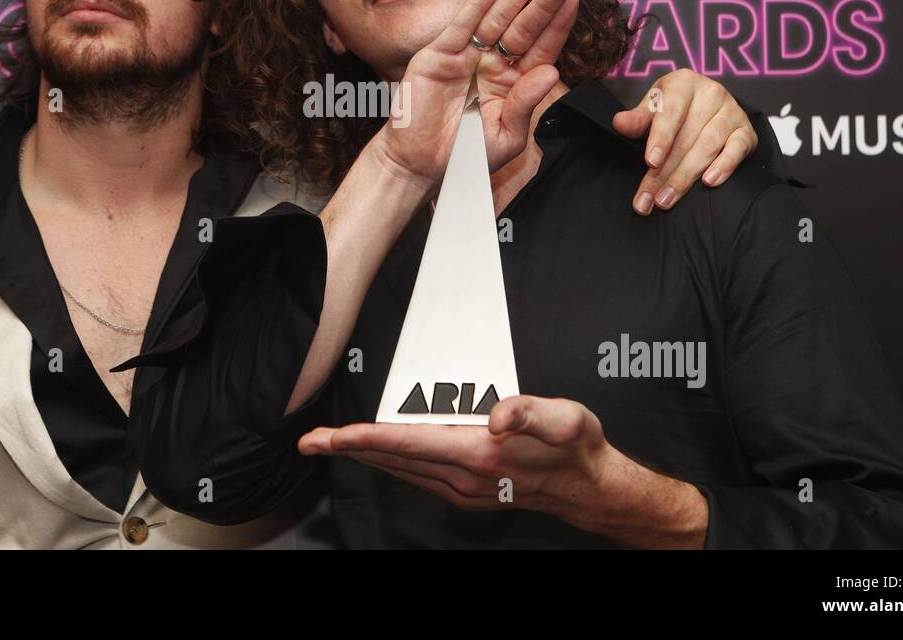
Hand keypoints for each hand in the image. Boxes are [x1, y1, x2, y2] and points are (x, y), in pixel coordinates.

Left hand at [299, 395, 707, 547]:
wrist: (592, 489)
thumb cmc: (577, 448)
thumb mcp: (565, 418)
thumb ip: (529, 412)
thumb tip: (495, 416)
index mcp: (479, 455)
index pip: (408, 442)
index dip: (365, 437)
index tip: (331, 436)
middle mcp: (464, 476)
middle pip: (393, 459)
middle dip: (348, 448)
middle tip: (310, 441)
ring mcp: (464, 488)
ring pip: (400, 469)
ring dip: (364, 455)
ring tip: (332, 444)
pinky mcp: (467, 490)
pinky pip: (416, 475)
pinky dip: (390, 461)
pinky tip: (379, 454)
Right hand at [371, 0, 578, 185]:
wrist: (420, 166)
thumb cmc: (465, 156)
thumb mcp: (505, 136)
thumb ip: (526, 104)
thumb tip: (553, 72)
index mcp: (512, 84)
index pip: (539, 49)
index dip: (556, 25)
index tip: (573, 0)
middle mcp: (491, 65)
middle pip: (523, 28)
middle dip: (542, 2)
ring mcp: (466, 57)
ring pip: (496, 19)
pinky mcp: (440, 55)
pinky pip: (462, 26)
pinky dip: (477, 5)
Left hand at [612, 69, 757, 214]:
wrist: (709, 105)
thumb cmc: (674, 108)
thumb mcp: (653, 108)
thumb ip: (638, 119)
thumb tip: (619, 123)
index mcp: (683, 83)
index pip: (671, 112)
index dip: (660, 138)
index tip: (650, 162)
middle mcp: (711, 93)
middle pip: (686, 137)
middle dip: (665, 172)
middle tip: (649, 198)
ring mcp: (732, 111)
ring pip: (708, 147)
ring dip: (686, 177)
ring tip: (666, 199)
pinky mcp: (746, 131)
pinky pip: (737, 150)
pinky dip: (724, 166)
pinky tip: (709, 183)